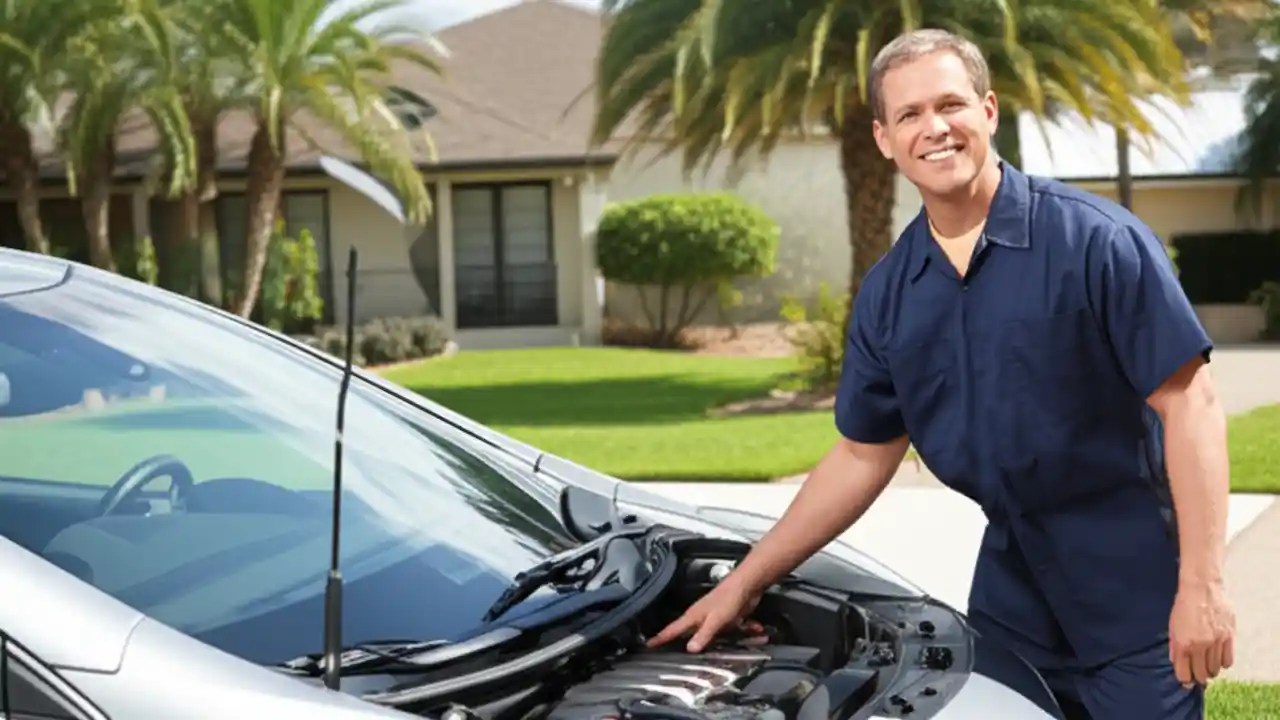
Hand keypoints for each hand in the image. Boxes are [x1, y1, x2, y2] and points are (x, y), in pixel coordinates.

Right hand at [645, 576, 761, 652]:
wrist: (748, 583)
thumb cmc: (729, 597)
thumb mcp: (716, 620)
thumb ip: (704, 635)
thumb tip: (690, 648)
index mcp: (694, 616)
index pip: (673, 629)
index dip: (661, 637)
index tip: (649, 644)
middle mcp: (702, 616)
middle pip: (690, 633)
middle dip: (687, 643)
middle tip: (675, 651)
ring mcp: (715, 616)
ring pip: (715, 633)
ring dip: (728, 639)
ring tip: (734, 640)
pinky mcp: (729, 617)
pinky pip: (734, 629)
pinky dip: (746, 629)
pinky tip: (756, 629)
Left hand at [1168, 579, 1235, 686]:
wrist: (1202, 587)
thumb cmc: (1183, 604)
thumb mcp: (1173, 625)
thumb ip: (1174, 645)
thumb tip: (1176, 662)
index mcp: (1183, 642)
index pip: (1184, 672)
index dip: (1185, 680)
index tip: (1186, 682)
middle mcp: (1200, 645)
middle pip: (1201, 673)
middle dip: (1199, 678)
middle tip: (1198, 677)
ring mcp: (1216, 641)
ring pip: (1215, 668)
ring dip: (1211, 671)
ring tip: (1208, 668)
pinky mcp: (1229, 636)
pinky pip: (1228, 660)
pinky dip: (1224, 664)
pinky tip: (1219, 660)